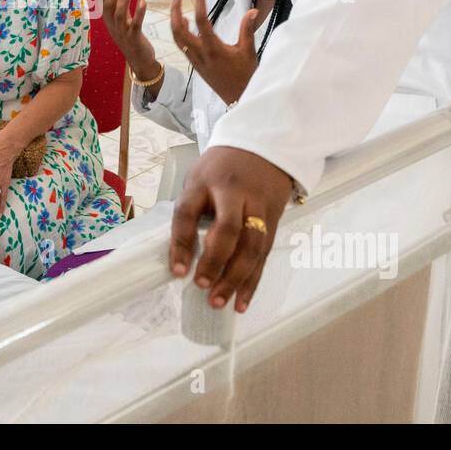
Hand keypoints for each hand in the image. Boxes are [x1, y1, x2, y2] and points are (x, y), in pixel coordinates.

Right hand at [98, 0, 158, 78]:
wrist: (139, 61)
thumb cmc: (131, 38)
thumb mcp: (123, 21)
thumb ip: (121, 5)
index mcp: (109, 22)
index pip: (103, 1)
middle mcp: (113, 27)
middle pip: (108, 6)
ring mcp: (122, 34)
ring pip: (119, 15)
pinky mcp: (134, 39)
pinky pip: (135, 25)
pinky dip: (139, 13)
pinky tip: (144, 2)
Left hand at [169, 0, 260, 105]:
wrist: (238, 98)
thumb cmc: (246, 75)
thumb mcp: (248, 51)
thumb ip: (247, 29)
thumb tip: (253, 11)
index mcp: (213, 49)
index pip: (201, 22)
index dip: (199, 4)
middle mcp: (200, 54)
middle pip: (179, 30)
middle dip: (175, 11)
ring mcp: (196, 61)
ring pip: (178, 39)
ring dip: (175, 22)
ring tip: (178, 6)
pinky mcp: (196, 65)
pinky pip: (183, 47)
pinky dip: (180, 33)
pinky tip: (185, 24)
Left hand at [169, 146, 293, 312]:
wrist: (264, 147)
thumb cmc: (221, 169)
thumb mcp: (198, 178)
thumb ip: (191, 210)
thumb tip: (179, 255)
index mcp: (205, 181)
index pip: (189, 212)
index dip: (182, 243)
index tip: (177, 272)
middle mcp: (234, 193)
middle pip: (228, 229)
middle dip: (215, 262)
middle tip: (201, 287)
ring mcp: (257, 207)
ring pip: (251, 246)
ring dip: (236, 278)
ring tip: (219, 302)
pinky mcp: (273, 221)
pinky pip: (263, 254)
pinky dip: (253, 280)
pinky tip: (241, 301)